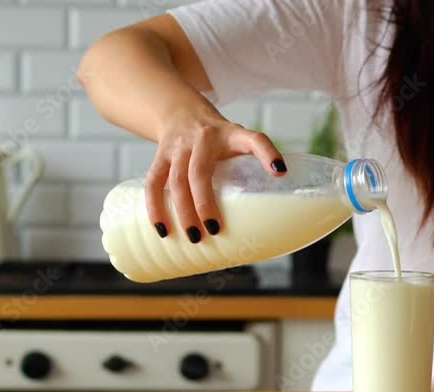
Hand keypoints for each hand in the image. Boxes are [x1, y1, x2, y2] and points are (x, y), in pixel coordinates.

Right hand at [145, 107, 285, 242]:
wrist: (182, 112)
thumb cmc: (219, 138)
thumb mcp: (239, 142)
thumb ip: (253, 166)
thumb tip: (272, 210)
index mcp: (232, 135)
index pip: (254, 140)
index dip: (268, 154)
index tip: (279, 171)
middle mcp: (204, 138)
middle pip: (200, 171)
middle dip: (205, 203)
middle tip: (214, 229)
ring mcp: (179, 146)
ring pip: (176, 179)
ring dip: (182, 210)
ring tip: (193, 237)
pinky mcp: (160, 155)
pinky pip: (154, 182)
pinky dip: (155, 207)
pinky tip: (163, 229)